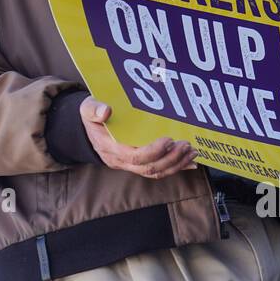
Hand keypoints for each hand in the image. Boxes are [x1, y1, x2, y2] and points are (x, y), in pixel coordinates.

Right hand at [79, 97, 196, 178]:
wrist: (90, 129)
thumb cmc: (92, 117)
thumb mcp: (87, 109)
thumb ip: (93, 109)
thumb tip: (105, 111)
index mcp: (110, 147)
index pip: (134, 157)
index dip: (153, 151)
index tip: (168, 139)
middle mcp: (121, 161)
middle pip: (149, 168)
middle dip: (170, 158)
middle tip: (186, 145)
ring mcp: (130, 165)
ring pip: (156, 172)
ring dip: (177, 164)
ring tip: (192, 152)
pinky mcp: (140, 165)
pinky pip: (159, 170)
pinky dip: (177, 167)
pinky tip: (191, 162)